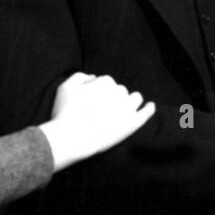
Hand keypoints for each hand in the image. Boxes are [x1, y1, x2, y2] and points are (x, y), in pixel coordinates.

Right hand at [38, 72, 155, 170]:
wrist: (73, 138)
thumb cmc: (65, 113)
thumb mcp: (64, 88)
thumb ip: (79, 77)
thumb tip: (93, 77)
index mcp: (105, 82)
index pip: (107, 82)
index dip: (100, 91)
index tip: (94, 101)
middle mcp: (119, 92)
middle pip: (120, 90)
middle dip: (114, 96)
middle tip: (104, 109)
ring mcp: (128, 108)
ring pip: (135, 98)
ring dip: (130, 100)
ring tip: (123, 109)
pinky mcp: (133, 123)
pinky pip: (146, 112)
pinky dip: (149, 108)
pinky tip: (150, 107)